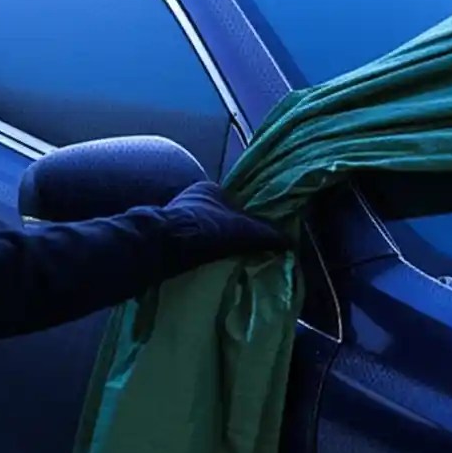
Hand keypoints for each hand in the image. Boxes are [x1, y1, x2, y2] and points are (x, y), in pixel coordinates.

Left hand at [165, 182, 286, 257]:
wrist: (161, 248)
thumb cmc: (204, 230)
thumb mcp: (243, 231)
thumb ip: (267, 234)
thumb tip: (290, 241)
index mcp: (211, 188)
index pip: (238, 202)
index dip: (250, 218)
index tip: (259, 235)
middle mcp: (192, 198)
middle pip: (222, 217)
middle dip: (232, 232)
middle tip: (247, 249)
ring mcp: (177, 218)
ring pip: (207, 232)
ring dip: (217, 245)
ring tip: (230, 259)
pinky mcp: (167, 237)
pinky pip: (193, 245)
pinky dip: (203, 254)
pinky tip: (211, 264)